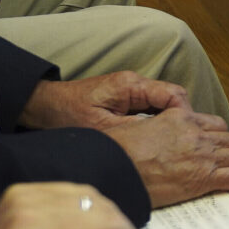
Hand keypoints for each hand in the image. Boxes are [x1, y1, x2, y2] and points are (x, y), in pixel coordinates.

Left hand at [21, 71, 189, 130]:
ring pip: (165, 105)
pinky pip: (152, 109)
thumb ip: (133, 129)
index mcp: (130, 85)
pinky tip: (154, 141)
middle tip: (181, 145)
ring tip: (170, 145)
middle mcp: (135, 83)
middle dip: (180, 121)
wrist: (44, 107)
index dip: (185, 116)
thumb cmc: (66, 115)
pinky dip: (157, 124)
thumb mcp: (101, 128)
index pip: (173, 94)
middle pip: (173, 99)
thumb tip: (162, 138)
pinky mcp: (127, 99)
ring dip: (169, 123)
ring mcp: (132, 91)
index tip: (185, 137)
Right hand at [101, 106, 228, 206]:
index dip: (219, 135)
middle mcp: (196, 134)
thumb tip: (157, 133)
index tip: (219, 143)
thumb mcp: (139, 126)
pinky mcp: (203, 178)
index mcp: (180, 119)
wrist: (116, 170)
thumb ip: (157, 126)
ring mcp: (202, 156)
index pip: (214, 124)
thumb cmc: (119, 151)